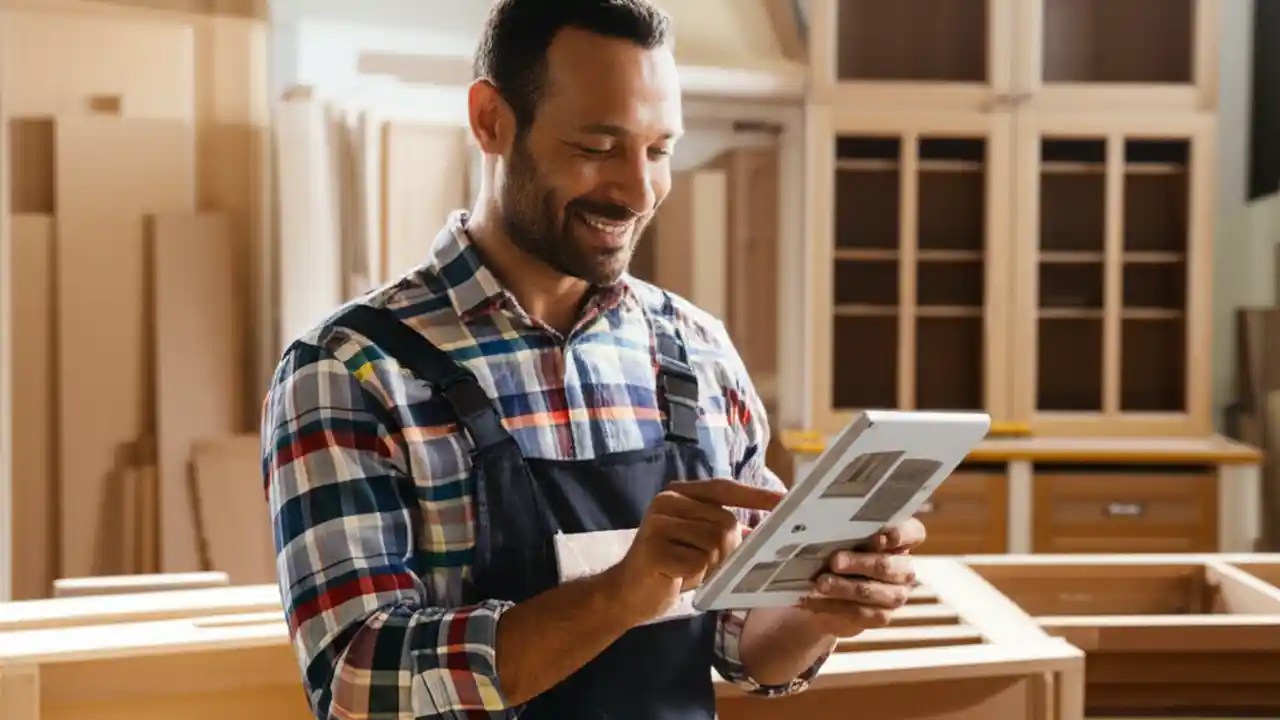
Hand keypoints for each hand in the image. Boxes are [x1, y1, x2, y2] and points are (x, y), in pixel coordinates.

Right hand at [610, 479, 782, 624]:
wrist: (626, 594)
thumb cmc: (670, 567)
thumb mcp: (699, 542)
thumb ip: (725, 529)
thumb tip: (765, 526)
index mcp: (679, 494)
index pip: (724, 489)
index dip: (755, 495)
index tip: (785, 501)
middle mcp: (667, 502)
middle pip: (725, 523)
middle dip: (727, 551)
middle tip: (707, 565)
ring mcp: (658, 524)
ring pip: (714, 544)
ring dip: (710, 565)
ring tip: (690, 570)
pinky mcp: (653, 550)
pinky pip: (698, 563)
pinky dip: (696, 576)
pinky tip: (678, 577)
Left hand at [796, 516, 926, 635]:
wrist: (823, 589)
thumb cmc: (828, 548)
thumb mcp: (828, 531)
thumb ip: (825, 517)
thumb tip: (793, 500)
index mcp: (897, 538)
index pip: (914, 532)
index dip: (902, 534)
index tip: (881, 535)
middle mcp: (902, 567)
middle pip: (891, 565)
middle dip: (862, 562)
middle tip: (834, 560)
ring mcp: (894, 594)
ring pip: (876, 593)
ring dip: (846, 588)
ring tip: (820, 583)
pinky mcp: (880, 617)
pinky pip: (861, 615)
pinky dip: (834, 608)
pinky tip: (813, 600)